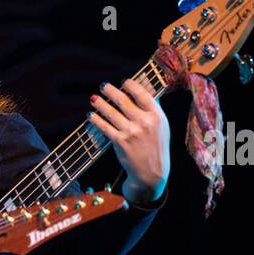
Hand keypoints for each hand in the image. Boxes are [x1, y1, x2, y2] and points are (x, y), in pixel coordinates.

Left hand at [89, 78, 170, 205]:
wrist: (151, 171)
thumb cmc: (156, 147)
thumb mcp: (162, 126)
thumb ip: (153, 111)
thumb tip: (141, 93)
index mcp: (156, 115)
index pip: (141, 94)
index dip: (130, 85)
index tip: (123, 82)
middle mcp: (144, 122)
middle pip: (123, 100)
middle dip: (110, 91)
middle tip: (103, 86)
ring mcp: (131, 132)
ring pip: (111, 112)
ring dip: (100, 103)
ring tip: (94, 99)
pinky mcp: (120, 141)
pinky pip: (104, 126)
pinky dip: (96, 119)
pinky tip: (91, 115)